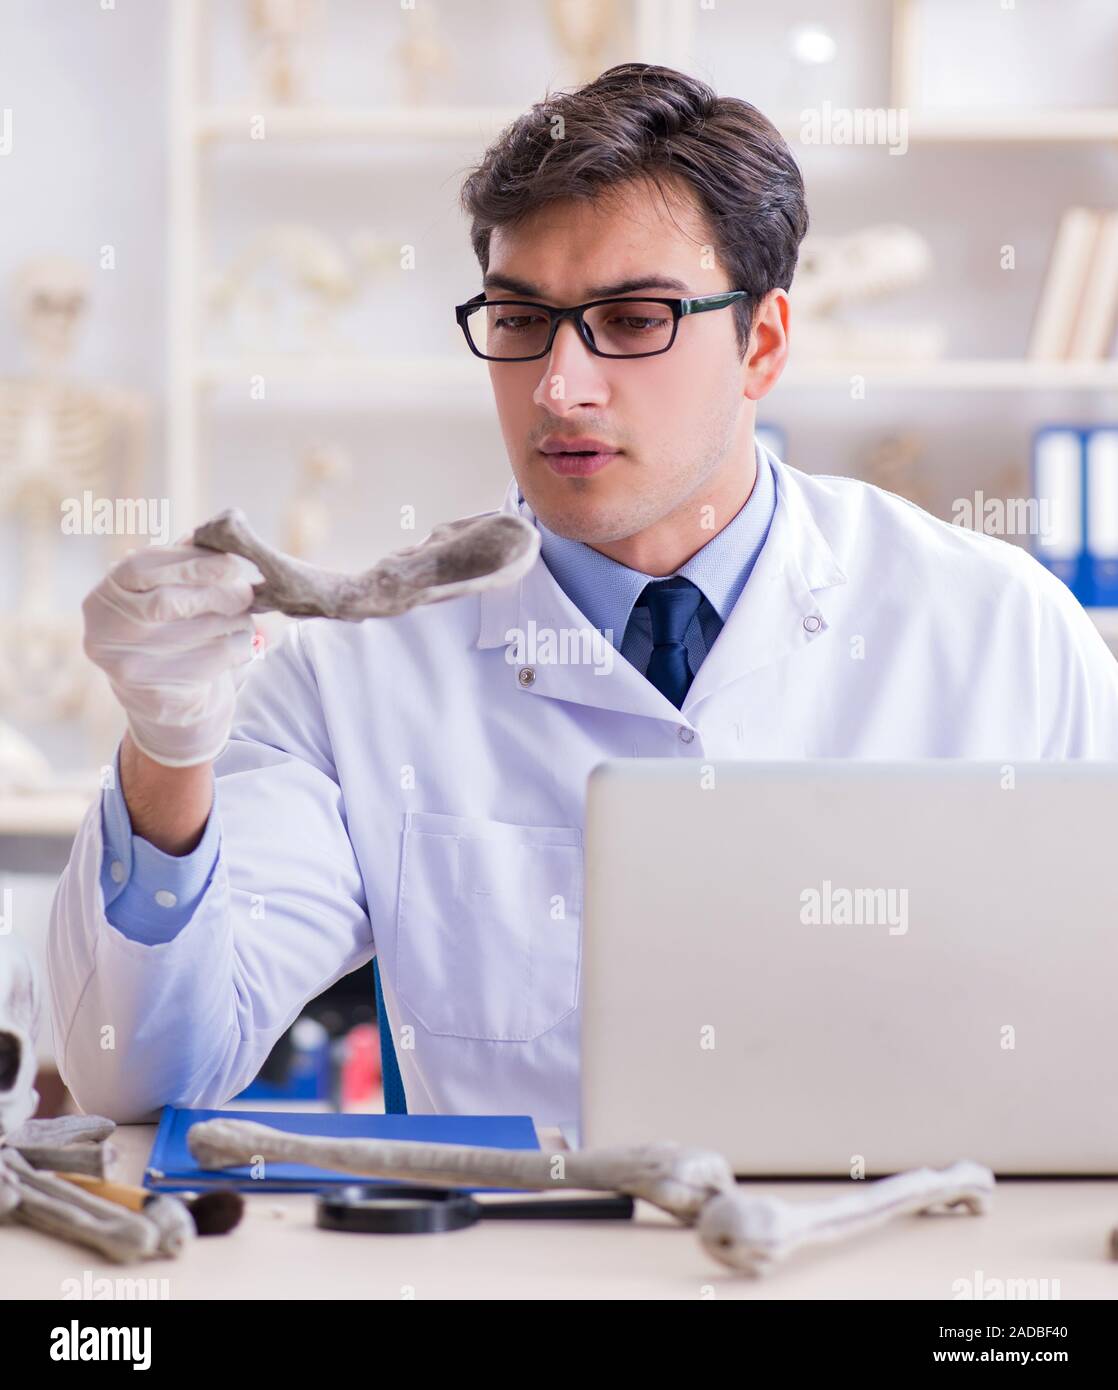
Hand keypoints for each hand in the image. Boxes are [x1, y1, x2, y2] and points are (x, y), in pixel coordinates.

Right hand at [82, 538, 263, 767]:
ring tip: (243, 616)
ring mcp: (129, 665)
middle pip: (169, 602)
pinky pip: (216, 657)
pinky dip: (241, 644)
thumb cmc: (166, 633)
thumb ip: (181, 566)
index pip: (141, 568)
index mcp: (104, 597)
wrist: (165, 702)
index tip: (230, 563)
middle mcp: (107, 631)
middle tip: (246, 591)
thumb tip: (220, 540)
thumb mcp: (162, 595)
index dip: (190, 562)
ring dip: (234, 619)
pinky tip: (244, 642)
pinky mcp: (160, 692)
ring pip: (199, 630)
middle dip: (216, 592)